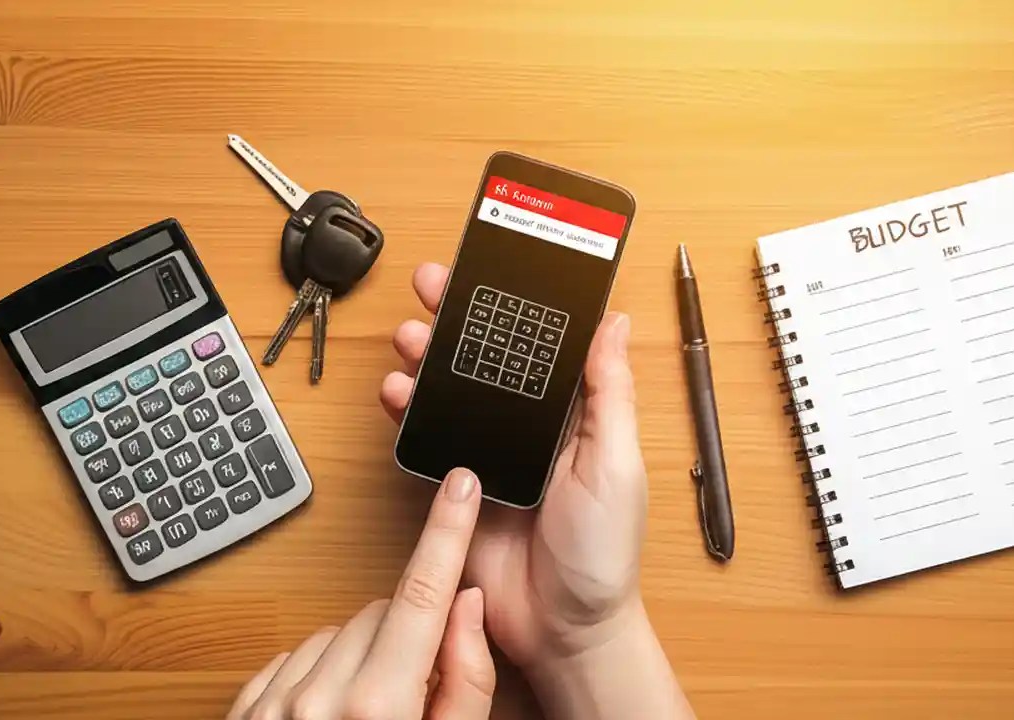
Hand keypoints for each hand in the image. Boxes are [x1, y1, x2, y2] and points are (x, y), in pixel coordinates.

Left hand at [228, 468, 495, 719]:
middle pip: (379, 615)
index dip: (446, 535)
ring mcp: (276, 703)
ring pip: (334, 633)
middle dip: (403, 638)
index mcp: (382, 706)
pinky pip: (292, 658)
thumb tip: (467, 603)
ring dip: (357, 658)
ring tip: (364, 715)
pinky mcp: (247, 710)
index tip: (460, 487)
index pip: (423, 596)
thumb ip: (467, 679)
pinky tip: (330, 717)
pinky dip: (316, 676)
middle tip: (412, 691)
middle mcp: (321, 698)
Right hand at [380, 264, 647, 674]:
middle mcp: (533, 428)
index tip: (492, 271)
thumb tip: (615, 324)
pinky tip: (397, 393)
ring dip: (428, 358)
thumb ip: (609, 394)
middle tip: (431, 286)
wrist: (563, 629)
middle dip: (459, 319)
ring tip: (407, 337)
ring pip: (455, 391)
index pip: (543, 346)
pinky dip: (410, 411)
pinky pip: (431, 438)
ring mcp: (494, 454)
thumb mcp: (616, 464)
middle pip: (491, 358)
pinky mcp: (460, 485)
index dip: (517, 306)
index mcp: (576, 416)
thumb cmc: (604, 554)